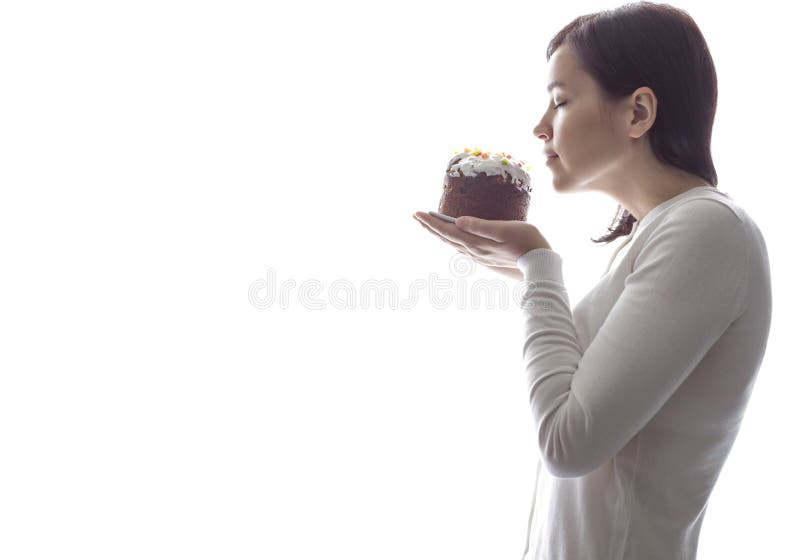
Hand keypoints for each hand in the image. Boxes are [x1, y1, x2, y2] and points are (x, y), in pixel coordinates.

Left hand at [412, 211, 552, 278]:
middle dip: (430, 227)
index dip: (431, 222)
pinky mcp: (487, 260)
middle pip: (446, 238)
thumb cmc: (527, 243)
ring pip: (453, 244)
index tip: (417, 213)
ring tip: (430, 225)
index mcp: (476, 243)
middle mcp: (474, 252)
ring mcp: (480, 258)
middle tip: (416, 216)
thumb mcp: (505, 230)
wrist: (541, 267)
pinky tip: (453, 239)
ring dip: (439, 234)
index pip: (447, 231)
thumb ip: (481, 226)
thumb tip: (457, 221)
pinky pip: (462, 249)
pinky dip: (452, 241)